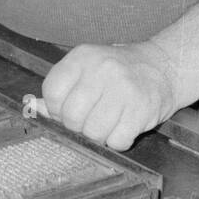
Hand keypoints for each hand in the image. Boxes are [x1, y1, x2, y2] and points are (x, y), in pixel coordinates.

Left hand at [40, 42, 178, 150]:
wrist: (164, 67)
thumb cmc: (120, 72)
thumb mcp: (87, 69)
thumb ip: (62, 89)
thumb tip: (35, 108)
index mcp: (82, 57)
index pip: (53, 93)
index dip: (57, 110)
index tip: (69, 110)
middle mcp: (102, 69)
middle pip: (71, 117)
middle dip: (79, 126)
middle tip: (92, 119)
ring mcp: (123, 88)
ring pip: (93, 133)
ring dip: (100, 136)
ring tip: (110, 122)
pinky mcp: (142, 108)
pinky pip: (117, 141)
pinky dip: (119, 140)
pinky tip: (125, 126)